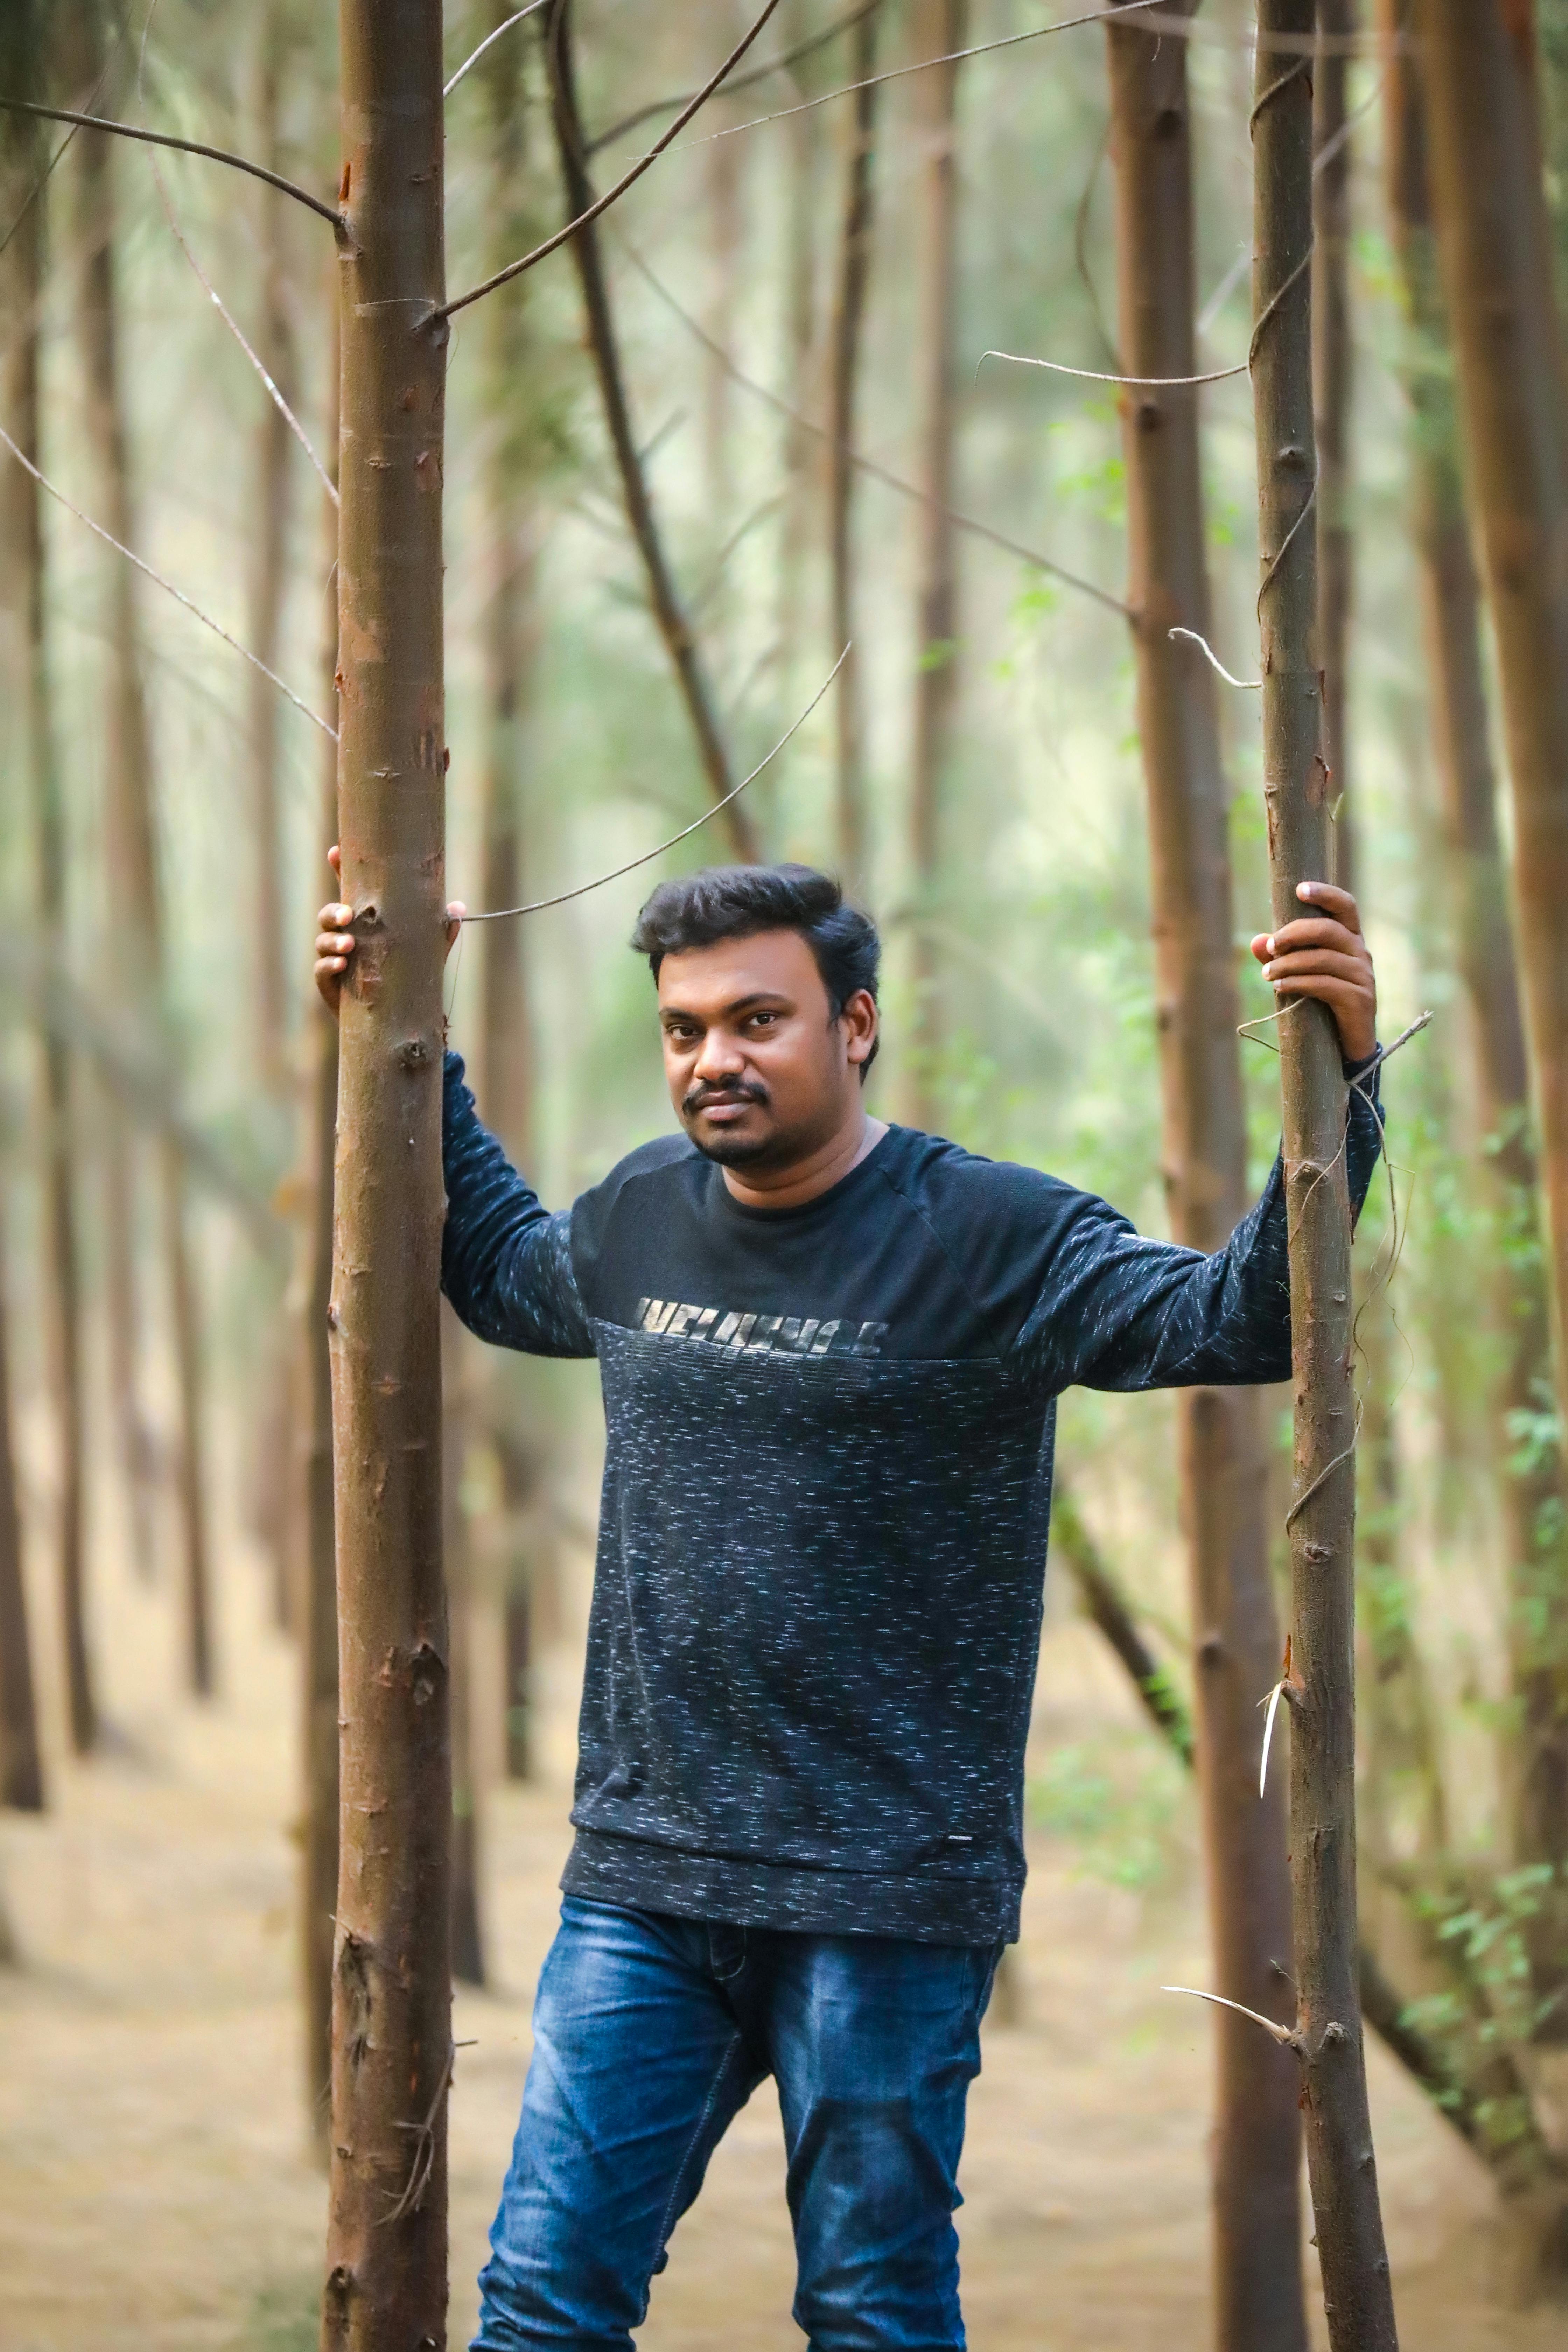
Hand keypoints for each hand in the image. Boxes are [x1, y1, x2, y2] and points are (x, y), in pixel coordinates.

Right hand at [314, 844, 464, 1017]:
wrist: (395, 1020)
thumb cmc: (407, 977)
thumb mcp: (426, 954)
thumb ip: (439, 932)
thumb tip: (459, 907)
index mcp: (364, 922)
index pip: (348, 890)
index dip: (340, 870)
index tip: (336, 852)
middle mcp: (345, 935)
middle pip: (328, 914)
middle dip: (333, 911)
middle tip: (348, 915)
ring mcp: (333, 957)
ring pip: (322, 940)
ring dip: (333, 940)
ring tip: (349, 944)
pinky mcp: (329, 983)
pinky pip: (320, 969)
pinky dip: (328, 964)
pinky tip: (340, 964)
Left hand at [1249, 880, 1375, 1064]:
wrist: (1345, 1044)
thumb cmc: (1322, 1001)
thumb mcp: (1300, 974)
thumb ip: (1281, 956)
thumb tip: (1255, 941)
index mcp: (1350, 939)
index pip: (1345, 906)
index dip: (1325, 894)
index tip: (1299, 890)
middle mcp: (1361, 953)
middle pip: (1328, 930)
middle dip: (1294, 934)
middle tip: (1270, 947)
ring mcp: (1363, 976)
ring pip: (1323, 958)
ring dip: (1289, 964)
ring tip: (1266, 974)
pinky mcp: (1359, 999)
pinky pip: (1325, 984)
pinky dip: (1298, 983)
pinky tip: (1279, 987)